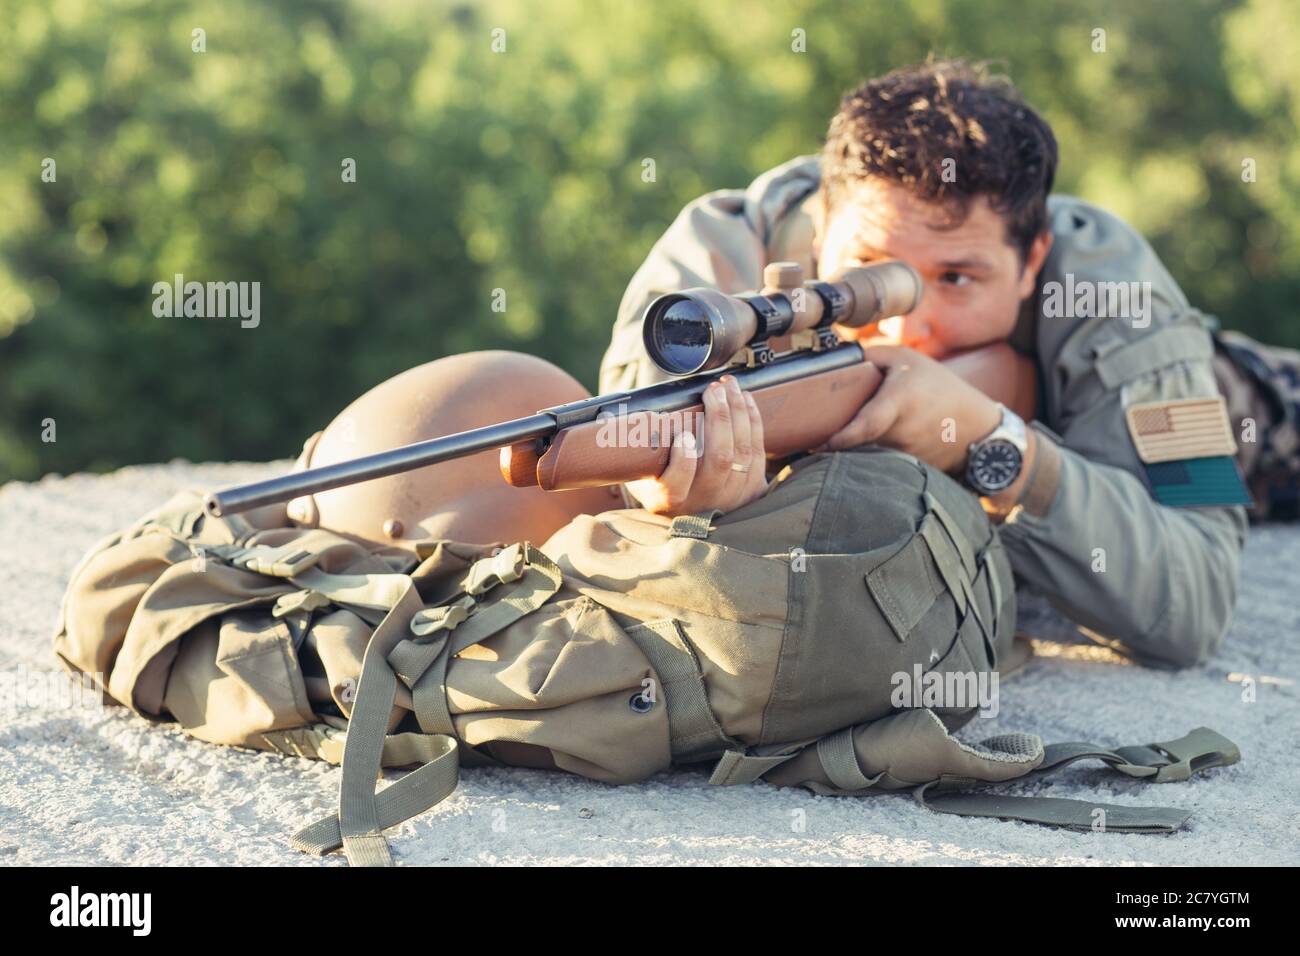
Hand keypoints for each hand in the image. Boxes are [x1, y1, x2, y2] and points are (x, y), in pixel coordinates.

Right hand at [625, 374, 769, 515]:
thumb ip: (632, 447)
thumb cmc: (660, 478)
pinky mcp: (753, 488)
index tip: (683, 436)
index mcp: (667, 502)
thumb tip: (603, 411)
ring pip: (742, 452)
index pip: (675, 488)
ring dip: (738, 412)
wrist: (696, 507)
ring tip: (728, 386)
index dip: (683, 461)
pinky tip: (744, 399)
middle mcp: (702, 503)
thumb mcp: (639, 472)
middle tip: (713, 389)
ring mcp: (731, 497)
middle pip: (719, 460)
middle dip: (719, 418)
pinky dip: (752, 420)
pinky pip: (758, 450)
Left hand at [823, 344, 1002, 473]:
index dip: (844, 437)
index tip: (822, 443)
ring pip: (868, 452)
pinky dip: (872, 456)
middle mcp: (903, 431)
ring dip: (856, 447)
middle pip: (860, 440)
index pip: (869, 424)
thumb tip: (837, 359)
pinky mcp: (909, 469)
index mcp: (902, 401)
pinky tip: (874, 448)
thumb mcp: (907, 359)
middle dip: (838, 441)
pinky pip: (881, 462)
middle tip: (818, 435)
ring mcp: (906, 454)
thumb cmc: (938, 387)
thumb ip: (872, 356)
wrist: (975, 427)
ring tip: (848, 435)